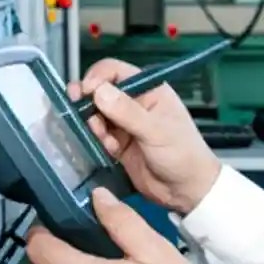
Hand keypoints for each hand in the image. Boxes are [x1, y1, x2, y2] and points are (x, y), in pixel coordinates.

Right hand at [70, 58, 219, 213]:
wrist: (185, 191)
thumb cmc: (182, 154)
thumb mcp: (156, 131)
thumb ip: (127, 112)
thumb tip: (99, 91)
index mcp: (148, 89)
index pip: (115, 72)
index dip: (97, 79)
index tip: (84, 92)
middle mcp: (134, 102)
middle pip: (99, 92)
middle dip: (88, 102)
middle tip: (78, 111)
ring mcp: (124, 123)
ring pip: (96, 114)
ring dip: (93, 124)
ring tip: (103, 137)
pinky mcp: (117, 143)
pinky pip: (98, 135)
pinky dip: (98, 140)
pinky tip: (110, 150)